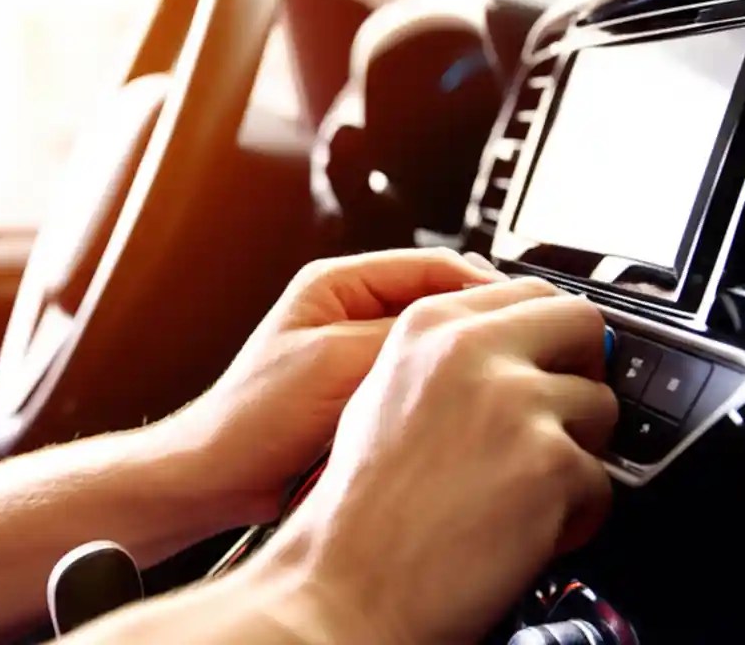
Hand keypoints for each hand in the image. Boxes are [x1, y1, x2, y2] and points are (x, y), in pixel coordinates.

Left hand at [165, 248, 505, 522]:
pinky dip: (443, 394)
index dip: (484, 288)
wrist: (218, 478)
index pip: (433, 265)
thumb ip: (403, 337)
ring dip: (462, 363)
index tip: (526, 312)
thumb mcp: (335, 362)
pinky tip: (464, 413)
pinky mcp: (363, 393)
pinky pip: (419, 385)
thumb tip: (469, 324)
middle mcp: (351, 311)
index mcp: (338, 283)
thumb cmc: (253, 417)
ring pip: (434, 348)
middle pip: (439, 305)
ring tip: (498, 380)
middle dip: (480, 327)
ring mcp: (358, 353)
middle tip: (524, 349)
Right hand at [256, 279, 617, 644]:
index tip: (550, 364)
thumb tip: (525, 347)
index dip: (552, 334)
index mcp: (431, 325)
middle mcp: (473, 350)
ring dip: (575, 453)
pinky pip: (600, 483)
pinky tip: (520, 531)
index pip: (532, 291)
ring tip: (520, 491)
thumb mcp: (388, 394)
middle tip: (553, 424)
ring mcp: (514, 403)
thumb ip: (455, 357)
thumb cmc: (359, 510)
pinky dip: (574, 516)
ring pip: (601, 407)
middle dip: (580, 374)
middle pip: (583, 325)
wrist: (344, 588)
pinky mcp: (548, 463)